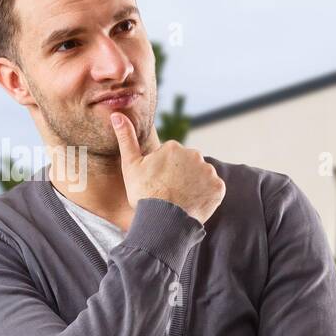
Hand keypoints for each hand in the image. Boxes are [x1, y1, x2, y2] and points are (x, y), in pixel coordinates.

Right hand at [110, 112, 224, 225]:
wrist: (162, 221)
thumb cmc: (143, 194)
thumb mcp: (130, 165)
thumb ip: (126, 138)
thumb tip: (116, 114)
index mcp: (174, 147)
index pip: (171, 157)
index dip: (163, 171)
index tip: (158, 183)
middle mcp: (195, 154)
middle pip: (188, 165)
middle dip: (181, 175)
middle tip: (169, 192)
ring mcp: (208, 171)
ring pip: (201, 176)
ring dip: (194, 185)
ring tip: (181, 199)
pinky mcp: (218, 188)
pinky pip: (213, 190)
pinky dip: (206, 196)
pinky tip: (193, 203)